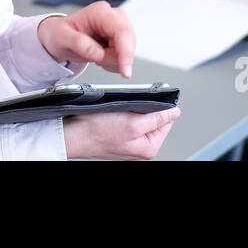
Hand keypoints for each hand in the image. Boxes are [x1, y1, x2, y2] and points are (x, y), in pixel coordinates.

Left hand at [37, 1, 134, 77]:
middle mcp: (113, 16)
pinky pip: (125, 55)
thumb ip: (79, 43)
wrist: (58, 35)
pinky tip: (100, 56)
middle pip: (128, 42)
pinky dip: (113, 62)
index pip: (122, 31)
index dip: (126, 52)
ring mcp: (119, 27)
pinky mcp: (121, 37)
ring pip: (128, 50)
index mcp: (100, 12)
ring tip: (93, 55)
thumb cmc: (59, 32)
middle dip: (115, 58)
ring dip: (112, 60)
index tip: (125, 70)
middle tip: (96, 60)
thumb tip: (98, 53)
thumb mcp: (62, 37)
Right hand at [63, 107, 180, 159]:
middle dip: (143, 107)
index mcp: (149, 147)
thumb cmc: (96, 131)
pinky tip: (112, 114)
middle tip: (127, 107)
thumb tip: (174, 113)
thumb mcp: (132, 123)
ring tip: (118, 111)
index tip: (147, 100)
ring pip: (140, 116)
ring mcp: (130, 141)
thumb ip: (156, 119)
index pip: (167, 120)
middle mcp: (141, 147)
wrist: (72, 134)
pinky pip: (128, 118)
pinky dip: (122, 111)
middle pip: (154, 118)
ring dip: (131, 108)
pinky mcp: (120, 135)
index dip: (159, 106)